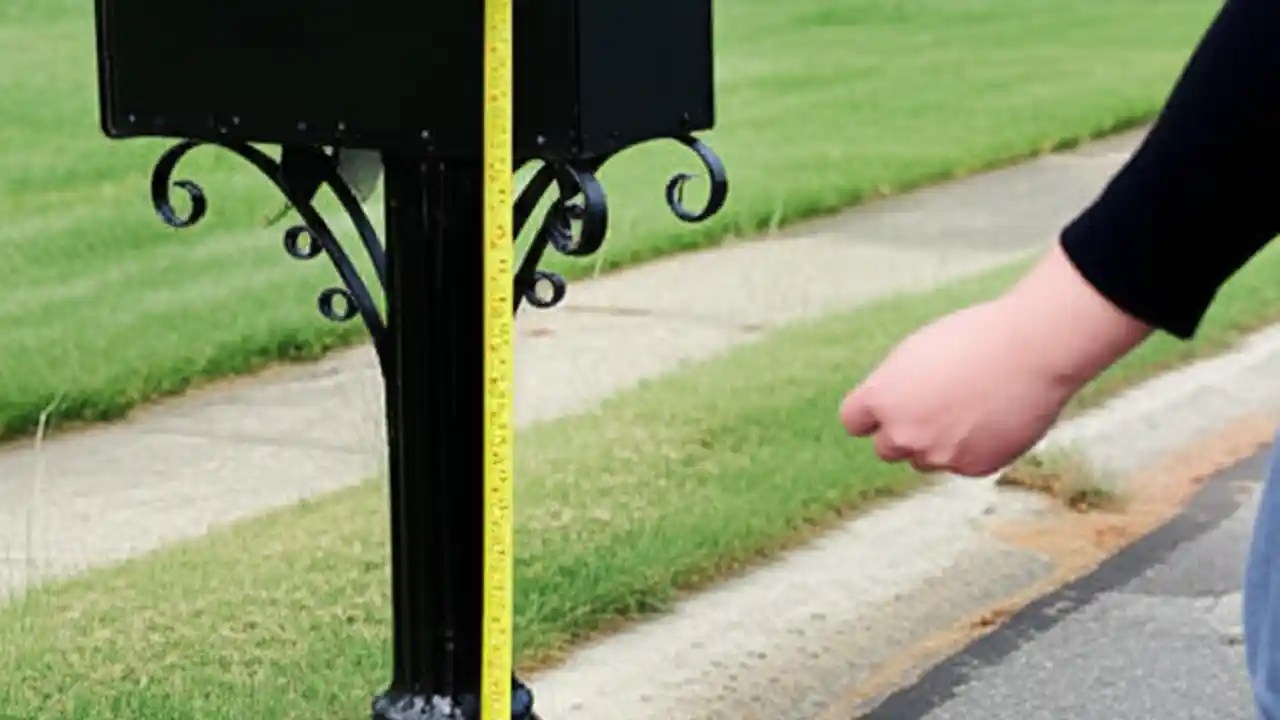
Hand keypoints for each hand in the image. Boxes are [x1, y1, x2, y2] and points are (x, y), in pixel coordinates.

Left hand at [839, 244, 1152, 476]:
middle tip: (933, 407)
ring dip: (937, 443)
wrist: (1032, 349)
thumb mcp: (917, 353)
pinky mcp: (973, 468)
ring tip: (970, 407)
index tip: (886, 405)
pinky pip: (962, 463)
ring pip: (925, 460)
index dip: (871, 413)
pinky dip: (973, 448)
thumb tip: (887, 415)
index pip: (853, 422)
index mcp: (881, 398)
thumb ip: (896, 388)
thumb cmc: (975, 338)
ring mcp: (939, 455)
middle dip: (903, 432)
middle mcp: (903, 433)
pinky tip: (994, 417)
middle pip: (886, 448)